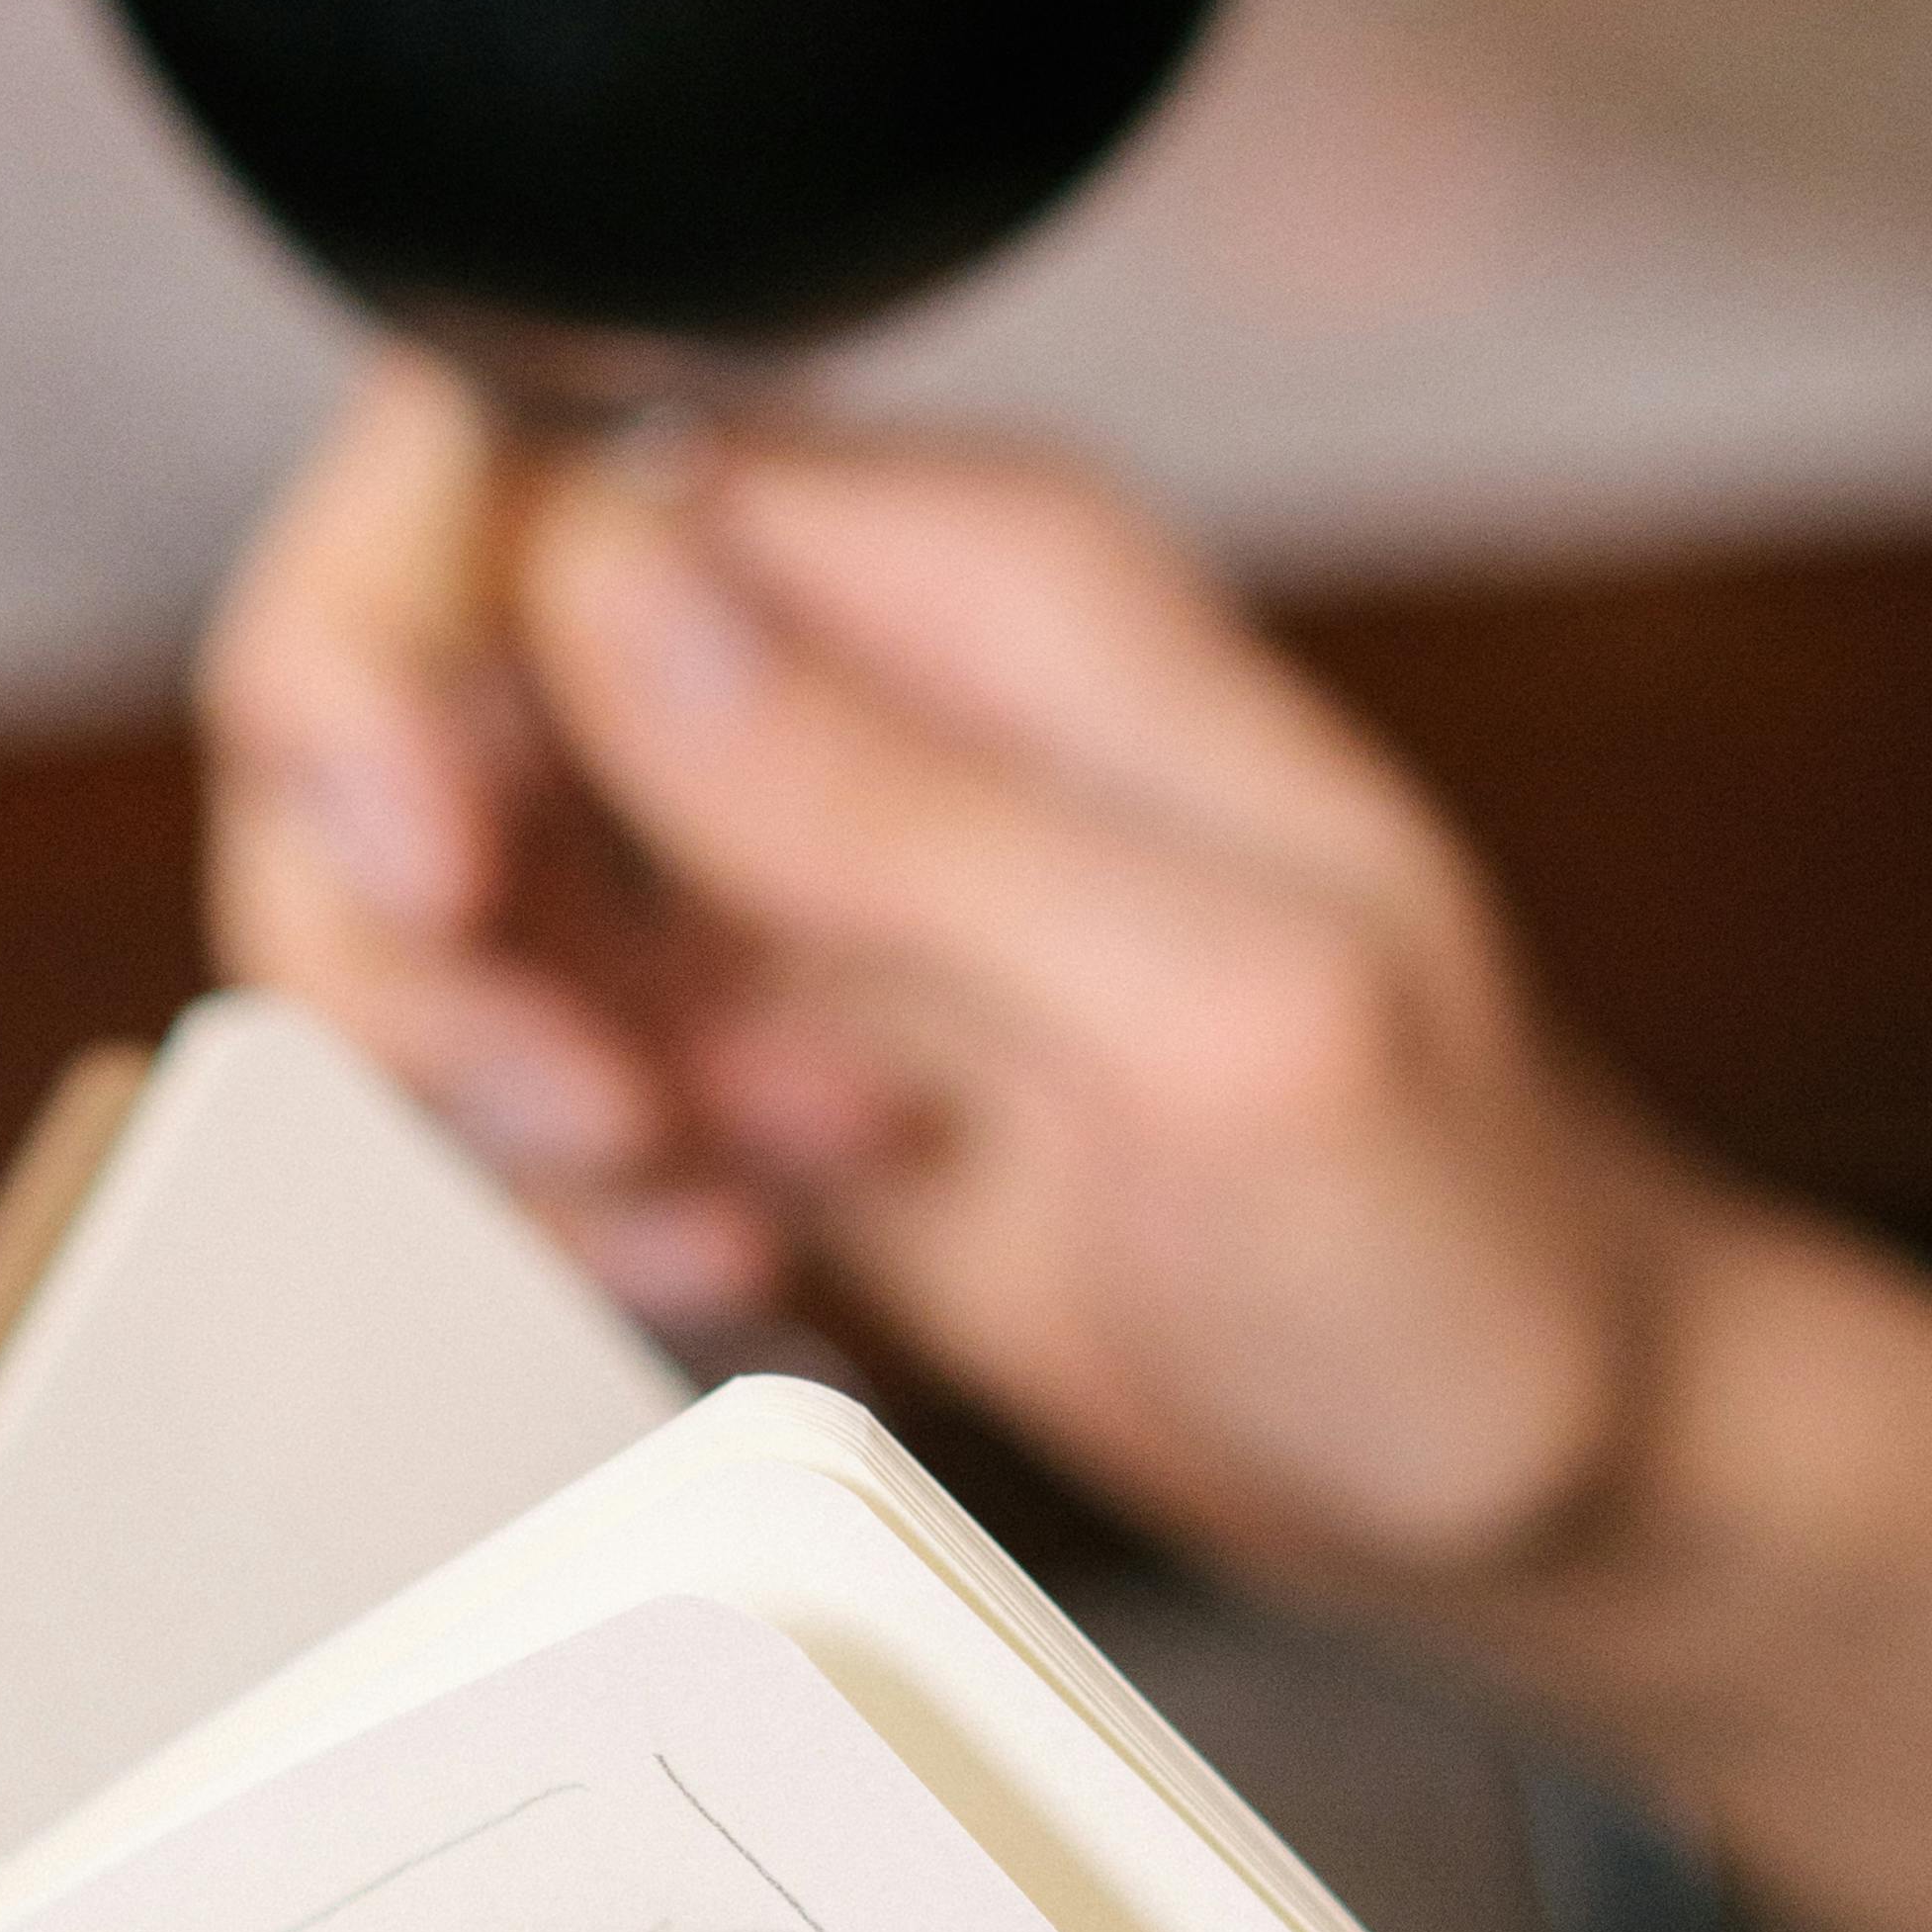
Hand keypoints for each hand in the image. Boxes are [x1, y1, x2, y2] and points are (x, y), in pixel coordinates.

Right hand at [200, 354, 1706, 1591]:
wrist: (1529, 1469)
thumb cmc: (1465, 1250)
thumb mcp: (1218, 1018)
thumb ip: (907, 805)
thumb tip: (607, 579)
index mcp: (976, 584)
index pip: (529, 462)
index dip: (404, 652)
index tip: (447, 872)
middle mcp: (852, 686)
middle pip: (416, 670)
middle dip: (402, 901)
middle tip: (574, 1102)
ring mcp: (783, 874)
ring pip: (429, 886)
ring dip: (480, 1076)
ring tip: (700, 1202)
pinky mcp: (748, 1054)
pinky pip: (513, 1071)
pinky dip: (559, 1191)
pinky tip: (736, 1261)